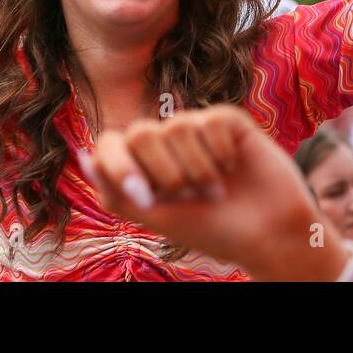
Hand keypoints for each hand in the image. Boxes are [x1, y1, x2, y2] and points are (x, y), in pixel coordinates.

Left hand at [81, 105, 349, 280]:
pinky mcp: (226, 118)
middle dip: (168, 173)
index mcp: (143, 165)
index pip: (110, 143)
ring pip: (177, 126)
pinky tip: (234, 164)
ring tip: (217, 186)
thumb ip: (117, 192)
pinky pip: (210, 120)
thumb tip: (82, 156)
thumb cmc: (215, 230)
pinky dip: (221, 152)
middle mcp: (165, 141)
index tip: (145, 196)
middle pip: (141, 133)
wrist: (269, 233)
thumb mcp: (159, 218)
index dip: (121, 165)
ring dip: (199, 168)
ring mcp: (196, 127)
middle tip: (192, 194)